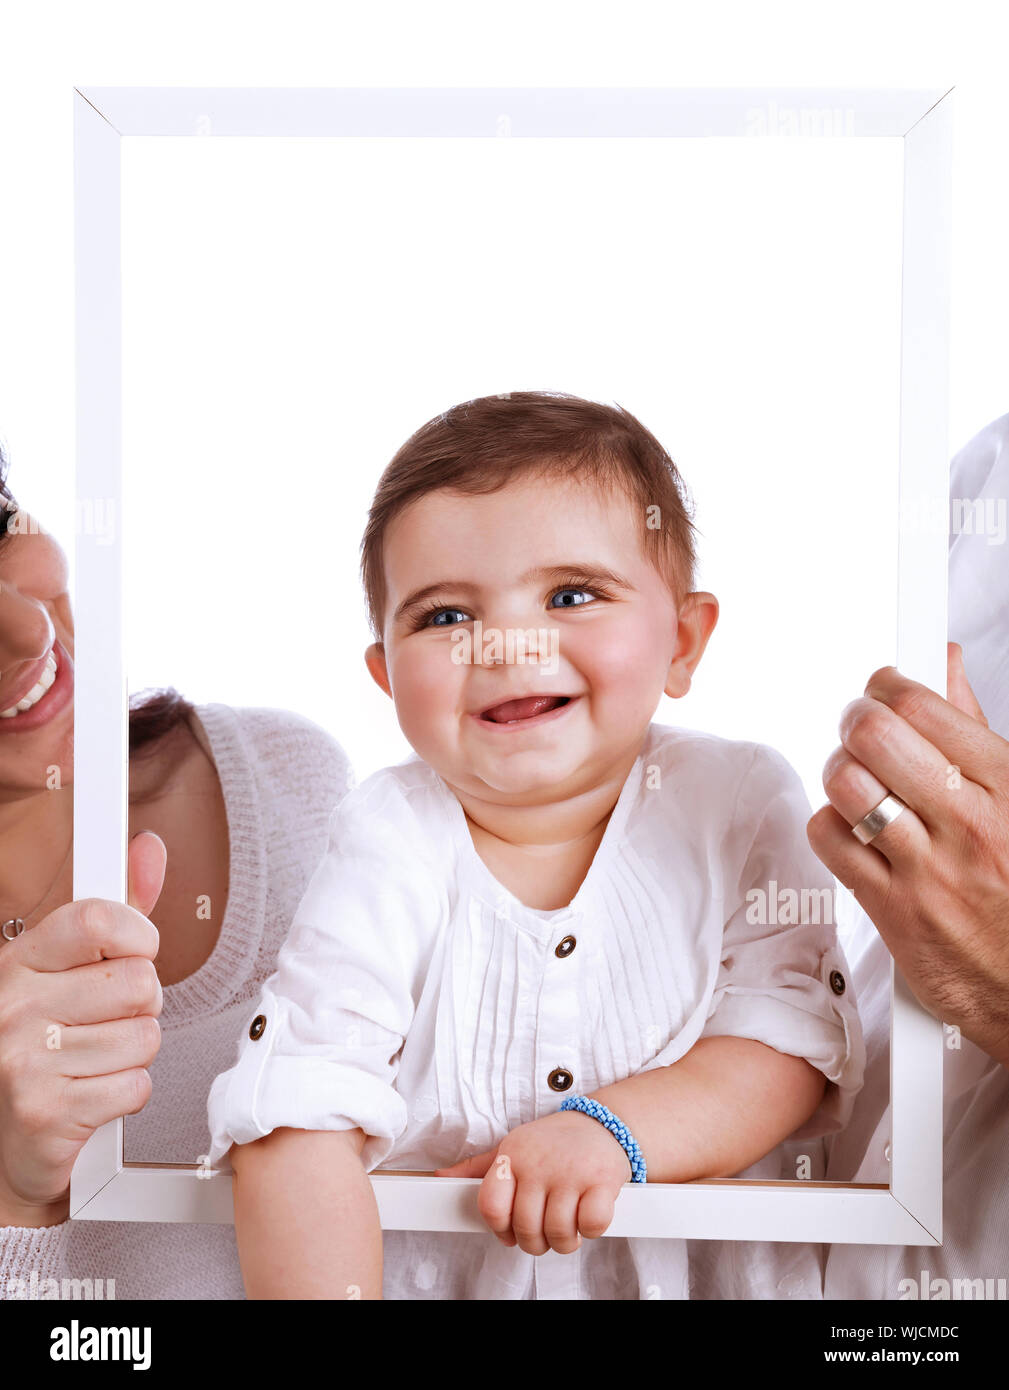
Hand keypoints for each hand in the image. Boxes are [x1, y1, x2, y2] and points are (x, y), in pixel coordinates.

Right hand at [0, 832, 166, 1223]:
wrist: (11, 1142)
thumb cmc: (47, 1047)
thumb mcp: (72, 970)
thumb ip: (117, 911)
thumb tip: (147, 847)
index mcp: (19, 961)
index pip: (95, 919)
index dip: (137, 935)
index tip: (135, 951)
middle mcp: (13, 1005)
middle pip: (139, 982)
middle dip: (142, 1005)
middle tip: (108, 1021)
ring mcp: (23, 1059)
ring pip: (145, 1036)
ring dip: (135, 1053)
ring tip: (97, 1060)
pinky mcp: (45, 1110)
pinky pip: (136, 1084)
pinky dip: (127, 1093)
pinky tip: (94, 1092)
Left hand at [434, 1110, 631, 1253]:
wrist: (600, 1123)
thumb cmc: (551, 1143)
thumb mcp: (513, 1148)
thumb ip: (478, 1168)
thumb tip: (441, 1178)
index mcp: (512, 1155)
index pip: (491, 1206)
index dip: (501, 1228)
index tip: (512, 1231)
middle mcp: (538, 1162)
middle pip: (526, 1228)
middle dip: (536, 1242)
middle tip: (545, 1232)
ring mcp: (571, 1171)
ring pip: (558, 1233)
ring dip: (565, 1241)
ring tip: (568, 1226)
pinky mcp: (602, 1180)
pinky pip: (591, 1225)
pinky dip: (591, 1229)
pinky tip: (588, 1215)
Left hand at [808, 643, 1008, 1066]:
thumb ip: (972, 725)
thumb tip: (942, 662)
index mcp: (1004, 785)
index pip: (921, 705)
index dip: (888, 686)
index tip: (883, 691)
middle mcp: (965, 823)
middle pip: (874, 735)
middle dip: (857, 721)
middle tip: (862, 729)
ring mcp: (926, 868)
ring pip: (846, 784)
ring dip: (840, 771)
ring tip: (857, 777)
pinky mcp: (892, 908)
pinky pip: (829, 840)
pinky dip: (829, 824)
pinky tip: (853, 827)